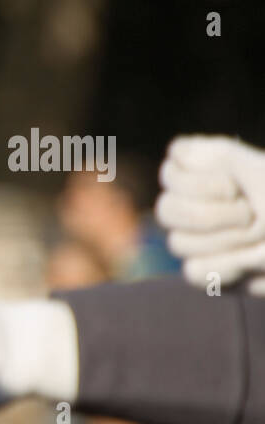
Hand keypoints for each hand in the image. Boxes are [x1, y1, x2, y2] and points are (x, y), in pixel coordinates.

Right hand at [156, 135, 264, 294]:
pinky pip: (195, 271)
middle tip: (249, 215)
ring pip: (179, 243)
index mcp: (209, 172)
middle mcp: (197, 203)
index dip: (198, 183)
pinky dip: (226, 267)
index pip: (171, 170)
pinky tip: (250, 262)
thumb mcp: (261, 175)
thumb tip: (178, 152)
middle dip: (209, 216)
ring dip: (225, 241)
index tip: (235, 187)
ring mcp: (199, 239)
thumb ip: (219, 155)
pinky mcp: (209, 271)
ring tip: (258, 238)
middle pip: (167, 209)